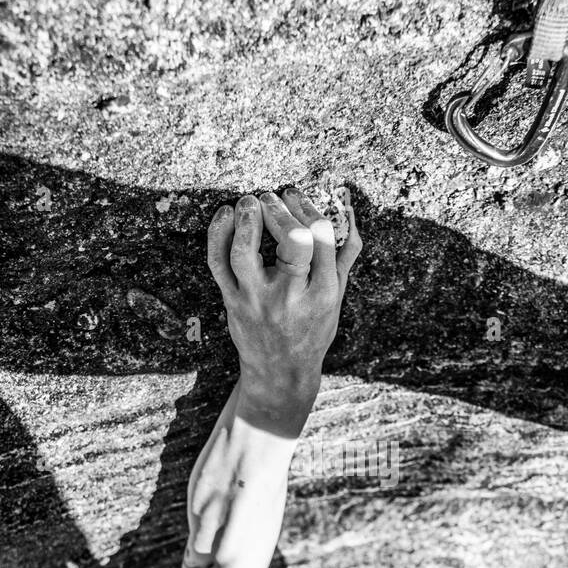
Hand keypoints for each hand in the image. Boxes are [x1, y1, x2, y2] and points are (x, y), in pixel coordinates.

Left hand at [206, 185, 361, 418]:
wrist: (279, 371)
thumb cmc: (312, 329)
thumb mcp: (336, 297)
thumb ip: (344, 254)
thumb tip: (349, 210)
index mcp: (322, 293)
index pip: (321, 239)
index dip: (308, 208)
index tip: (296, 196)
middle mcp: (291, 297)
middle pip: (291, 242)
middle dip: (279, 210)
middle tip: (271, 196)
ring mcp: (257, 300)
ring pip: (245, 252)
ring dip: (246, 219)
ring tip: (249, 201)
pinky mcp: (232, 301)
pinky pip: (218, 263)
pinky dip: (218, 234)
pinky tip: (226, 215)